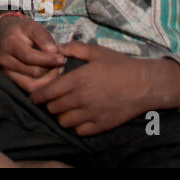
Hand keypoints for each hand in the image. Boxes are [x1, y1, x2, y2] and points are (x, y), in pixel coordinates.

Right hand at [0, 14, 64, 91]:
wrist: (7, 35)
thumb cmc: (23, 31)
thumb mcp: (33, 27)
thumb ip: (44, 37)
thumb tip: (54, 53)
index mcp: (9, 44)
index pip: (30, 57)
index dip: (48, 59)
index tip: (62, 58)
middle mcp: (4, 60)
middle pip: (33, 73)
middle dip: (51, 69)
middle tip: (62, 64)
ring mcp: (6, 72)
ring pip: (32, 85)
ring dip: (48, 80)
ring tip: (56, 70)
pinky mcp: (10, 80)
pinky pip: (29, 89)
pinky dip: (42, 85)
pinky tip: (49, 76)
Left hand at [27, 41, 174, 135]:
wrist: (145, 84)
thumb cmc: (120, 65)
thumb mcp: (96, 52)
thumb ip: (73, 48)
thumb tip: (56, 48)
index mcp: (77, 80)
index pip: (47, 93)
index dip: (37, 96)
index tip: (34, 97)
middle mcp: (81, 99)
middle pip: (53, 108)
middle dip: (50, 104)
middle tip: (54, 99)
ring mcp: (91, 114)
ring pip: (64, 122)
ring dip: (62, 116)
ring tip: (66, 109)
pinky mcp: (102, 125)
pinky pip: (79, 131)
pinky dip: (76, 126)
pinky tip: (80, 117)